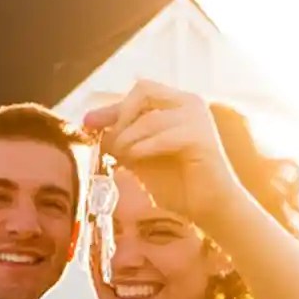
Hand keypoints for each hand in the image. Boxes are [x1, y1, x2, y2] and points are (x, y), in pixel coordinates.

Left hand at [83, 80, 241, 226]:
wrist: (209, 208)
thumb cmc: (177, 183)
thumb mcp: (140, 155)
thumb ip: (121, 137)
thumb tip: (90, 122)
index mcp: (177, 104)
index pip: (140, 92)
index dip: (112, 107)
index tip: (88, 123)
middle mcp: (190, 103)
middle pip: (144, 91)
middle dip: (121, 117)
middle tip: (113, 145)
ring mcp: (198, 118)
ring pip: (150, 118)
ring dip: (128, 139)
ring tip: (123, 158)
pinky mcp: (202, 138)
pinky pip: (163, 136)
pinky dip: (144, 148)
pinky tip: (135, 160)